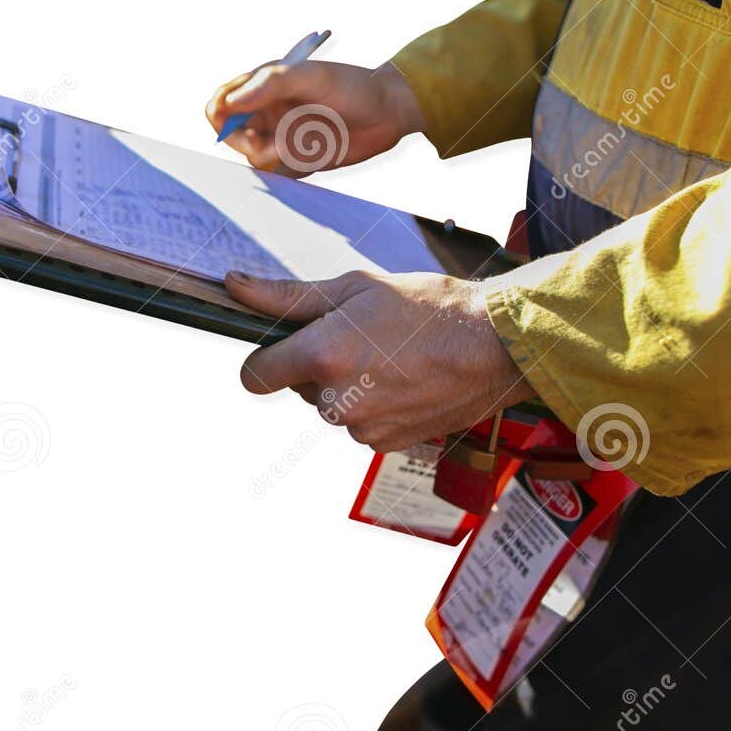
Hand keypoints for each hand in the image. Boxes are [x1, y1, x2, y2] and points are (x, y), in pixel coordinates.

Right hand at [204, 60, 421, 174]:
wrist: (388, 113)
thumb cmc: (352, 86)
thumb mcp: (311, 76)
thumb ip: (270, 84)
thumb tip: (230, 102)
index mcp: (263, 87)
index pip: (221, 102)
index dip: (219, 113)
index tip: (235, 121)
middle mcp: (266, 113)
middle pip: (230, 136)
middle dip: (244, 142)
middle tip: (268, 144)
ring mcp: (279, 138)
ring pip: (252, 158)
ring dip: (267, 158)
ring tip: (295, 148)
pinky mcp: (295, 162)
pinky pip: (275, 175)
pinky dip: (282, 173)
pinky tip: (307, 159)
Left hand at [225, 270, 533, 452]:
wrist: (495, 345)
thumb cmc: (428, 307)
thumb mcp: (354, 288)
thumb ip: (287, 297)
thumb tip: (235, 287)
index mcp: (323, 355)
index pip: (254, 375)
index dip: (264, 361)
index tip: (280, 351)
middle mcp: (336, 400)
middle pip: (299, 387)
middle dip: (319, 366)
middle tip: (362, 338)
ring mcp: (361, 427)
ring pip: (331, 406)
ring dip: (349, 387)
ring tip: (390, 358)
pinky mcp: (384, 444)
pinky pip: (359, 425)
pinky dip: (374, 406)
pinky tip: (403, 381)